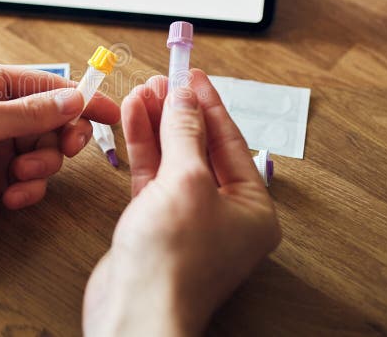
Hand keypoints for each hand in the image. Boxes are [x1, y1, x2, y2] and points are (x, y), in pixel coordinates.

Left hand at [0, 62, 119, 240]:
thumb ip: (29, 113)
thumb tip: (72, 98)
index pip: (47, 86)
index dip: (81, 99)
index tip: (110, 114)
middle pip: (52, 122)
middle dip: (59, 140)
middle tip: (61, 151)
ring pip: (43, 155)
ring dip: (40, 170)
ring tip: (16, 178)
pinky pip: (27, 183)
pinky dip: (26, 191)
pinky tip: (8, 198)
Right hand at [83, 70, 280, 335]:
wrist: (135, 310)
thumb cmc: (174, 262)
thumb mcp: (187, 181)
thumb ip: (185, 134)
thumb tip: (185, 99)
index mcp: (252, 208)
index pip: (231, 141)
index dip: (209, 104)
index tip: (193, 75)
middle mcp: (224, 213)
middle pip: (201, 148)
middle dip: (180, 112)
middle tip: (164, 80)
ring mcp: (188, 218)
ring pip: (174, 159)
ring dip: (158, 124)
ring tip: (144, 91)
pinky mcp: (156, 223)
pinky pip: (153, 176)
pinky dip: (143, 146)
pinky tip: (133, 119)